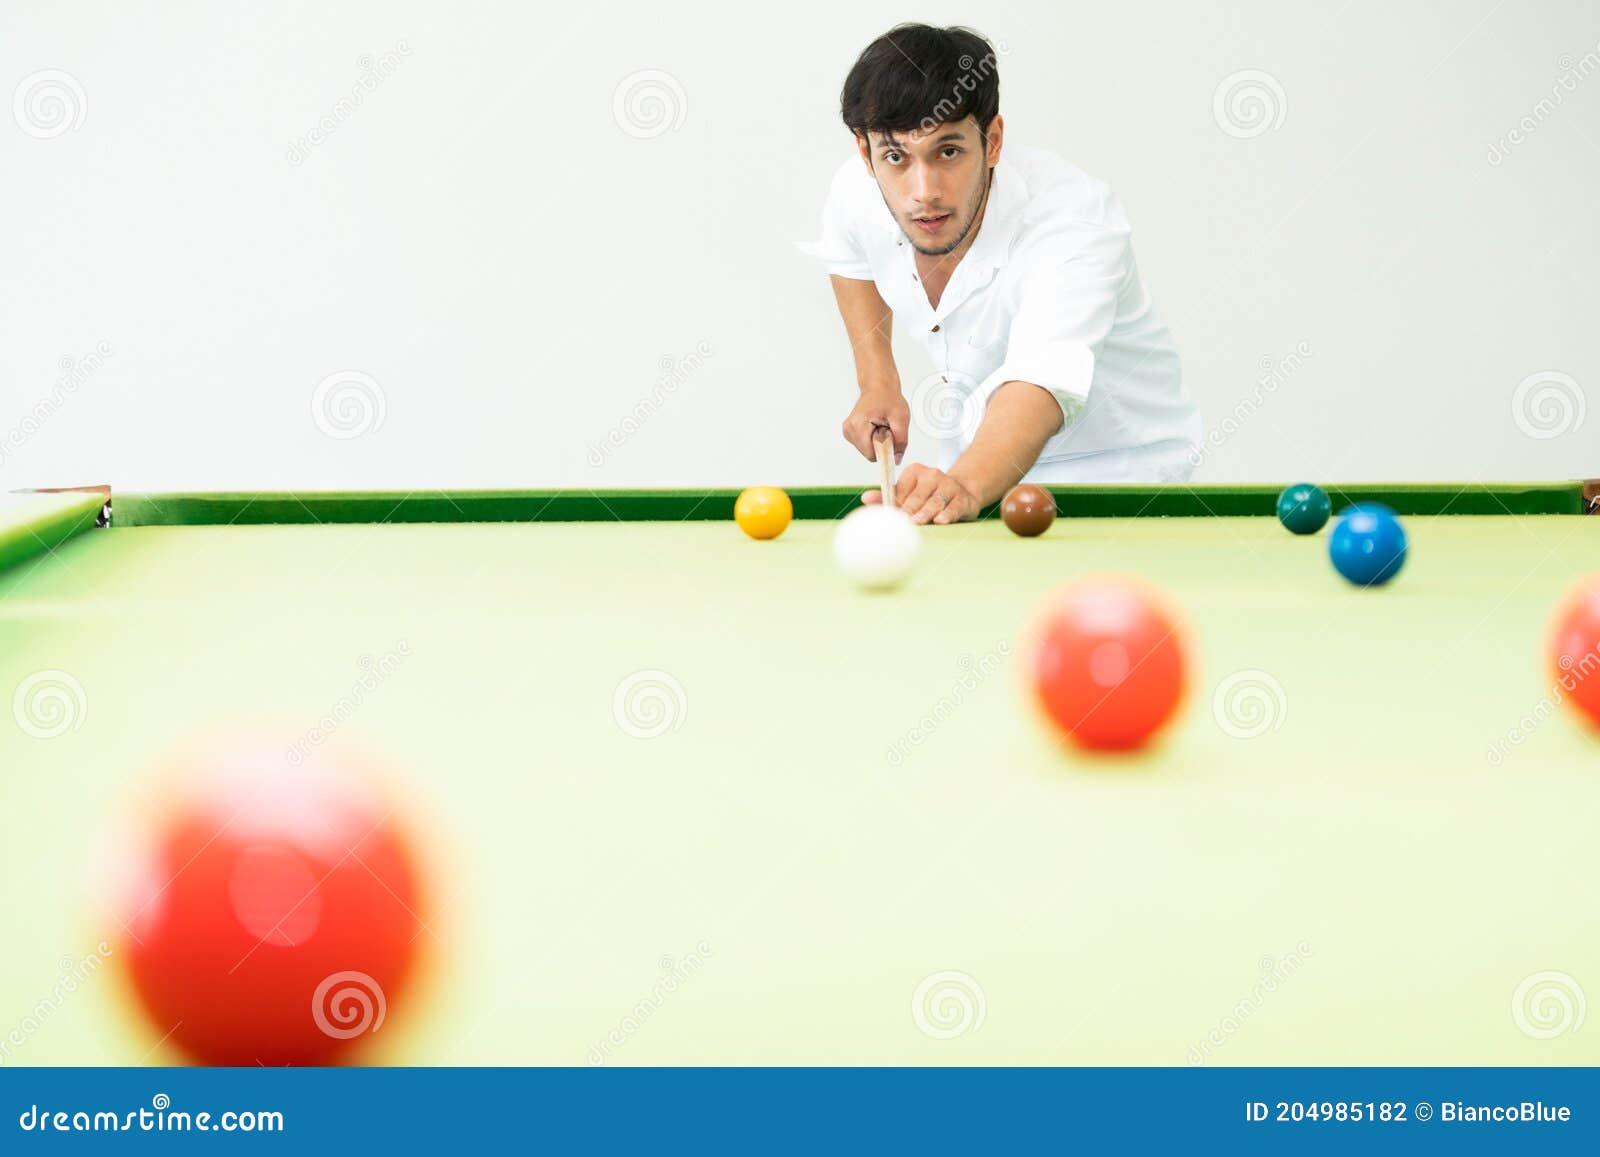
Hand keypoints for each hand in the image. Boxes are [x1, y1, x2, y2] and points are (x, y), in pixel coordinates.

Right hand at [842, 388, 908, 463]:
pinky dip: (873, 440)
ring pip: (867, 451)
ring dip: (877, 442)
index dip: (884, 449)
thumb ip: (901, 440)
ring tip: (881, 425)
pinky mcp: (849, 433)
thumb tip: (896, 459)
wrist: (878, 388)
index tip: (890, 436)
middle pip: (869, 453)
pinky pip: (865, 446)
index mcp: (858, 425)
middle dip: (881, 444)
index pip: (871, 454)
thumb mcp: (901, 418)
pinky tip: (875, 427)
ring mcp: (848, 431)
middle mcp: (849, 429)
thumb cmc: (888, 398)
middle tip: (886, 427)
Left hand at [862, 464, 981, 524]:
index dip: (895, 505)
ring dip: (925, 513)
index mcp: (915, 472)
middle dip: (908, 510)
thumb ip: (888, 496)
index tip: (889, 516)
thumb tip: (865, 498)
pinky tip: (940, 520)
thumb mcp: (909, 492)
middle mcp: (932, 475)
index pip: (902, 490)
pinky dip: (946, 514)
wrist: (963, 492)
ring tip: (916, 522)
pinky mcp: (962, 498)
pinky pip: (953, 507)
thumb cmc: (930, 495)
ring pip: (935, 501)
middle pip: (917, 496)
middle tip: (900, 522)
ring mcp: (948, 486)